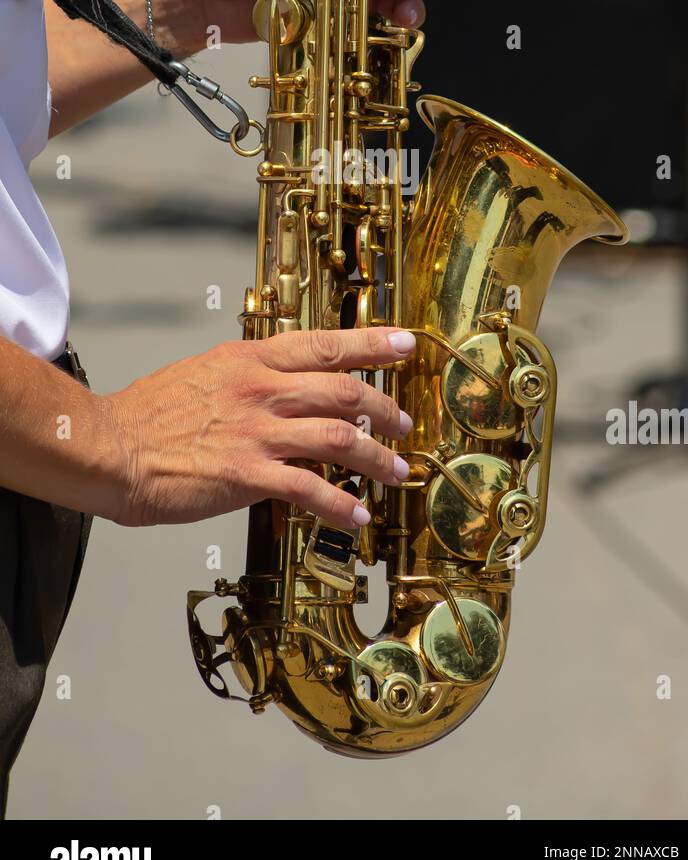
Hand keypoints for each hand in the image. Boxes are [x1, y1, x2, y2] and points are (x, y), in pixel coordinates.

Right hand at [104, 327, 416, 528]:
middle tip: (403, 422)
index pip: (325, 344)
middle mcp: (261, 390)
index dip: (372, 342)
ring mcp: (257, 432)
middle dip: (384, 407)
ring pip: (339, 438)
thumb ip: (246, 374)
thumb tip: (278, 380)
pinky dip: (341, 506)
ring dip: (376, 457)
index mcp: (250, 360)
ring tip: (396, 471)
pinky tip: (357, 517)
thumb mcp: (203, 371)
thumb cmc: (147, 414)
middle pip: (344, 390)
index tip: (405, 342)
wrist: (110, 447)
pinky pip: (310, 490)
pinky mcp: (248, 475)